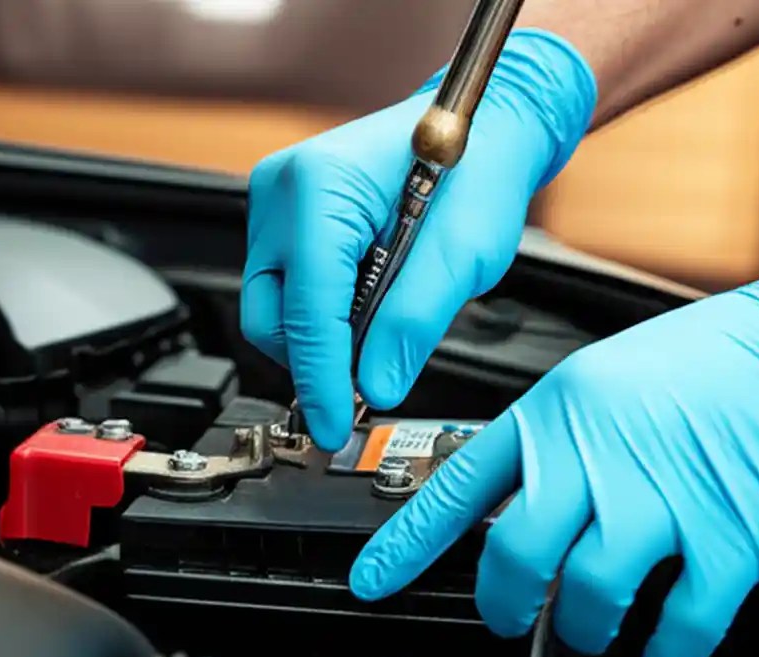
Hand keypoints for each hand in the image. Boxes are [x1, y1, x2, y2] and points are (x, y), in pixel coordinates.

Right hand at [240, 29, 596, 450]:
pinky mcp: (283, 216)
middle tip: (366, 387)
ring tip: (379, 328)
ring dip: (321, 336)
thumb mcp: (461, 257)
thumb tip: (375, 386)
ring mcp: (276, 201)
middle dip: (315, 361)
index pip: (308, 312)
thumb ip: (411, 325)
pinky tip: (366, 305)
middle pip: (272, 316)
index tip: (334, 427)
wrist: (486, 126)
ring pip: (274, 308)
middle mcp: (282, 191)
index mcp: (319, 190)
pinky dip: (322, 312)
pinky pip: (285, 287)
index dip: (322, 381)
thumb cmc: (479, 169)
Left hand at [349, 223, 758, 656]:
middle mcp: (602, 456)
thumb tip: (523, 503)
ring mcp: (666, 498)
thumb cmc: (721, 355)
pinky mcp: (732, 539)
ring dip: (582, 629)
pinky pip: (680, 625)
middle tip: (508, 616)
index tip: (374, 579)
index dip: (408, 542)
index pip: (460, 485)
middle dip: (502, 603)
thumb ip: (562, 442)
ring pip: (588, 596)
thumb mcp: (609, 377)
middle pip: (514, 555)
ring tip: (590, 628)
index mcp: (560, 412)